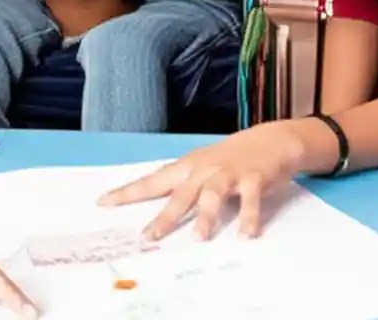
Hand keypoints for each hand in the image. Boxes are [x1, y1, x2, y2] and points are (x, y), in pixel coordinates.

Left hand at [99, 121, 305, 240]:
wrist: (273, 139)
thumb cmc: (233, 158)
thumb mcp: (204, 167)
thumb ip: (185, 186)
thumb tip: (160, 213)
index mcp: (188, 167)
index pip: (153, 181)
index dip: (128, 193)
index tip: (103, 203)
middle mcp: (205, 169)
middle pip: (180, 194)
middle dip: (165, 216)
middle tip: (150, 237)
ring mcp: (230, 173)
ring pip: (213, 194)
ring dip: (206, 216)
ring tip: (199, 238)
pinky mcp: (255, 178)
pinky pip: (250, 200)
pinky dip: (249, 217)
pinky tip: (246, 235)